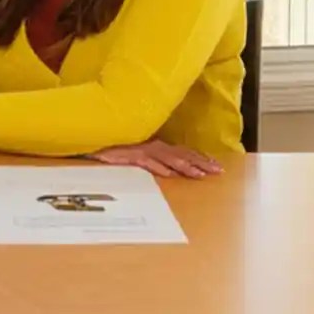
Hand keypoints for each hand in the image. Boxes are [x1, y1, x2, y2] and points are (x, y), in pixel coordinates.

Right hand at [86, 139, 222, 178]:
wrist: (96, 139)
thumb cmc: (115, 148)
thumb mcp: (137, 153)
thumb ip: (153, 159)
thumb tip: (170, 171)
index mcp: (157, 146)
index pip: (183, 152)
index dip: (200, 158)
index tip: (215, 165)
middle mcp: (153, 146)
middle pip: (182, 155)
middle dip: (201, 162)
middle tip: (217, 171)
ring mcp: (143, 150)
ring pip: (168, 158)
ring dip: (185, 166)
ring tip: (199, 174)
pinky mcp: (131, 155)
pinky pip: (148, 162)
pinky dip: (159, 168)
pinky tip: (170, 174)